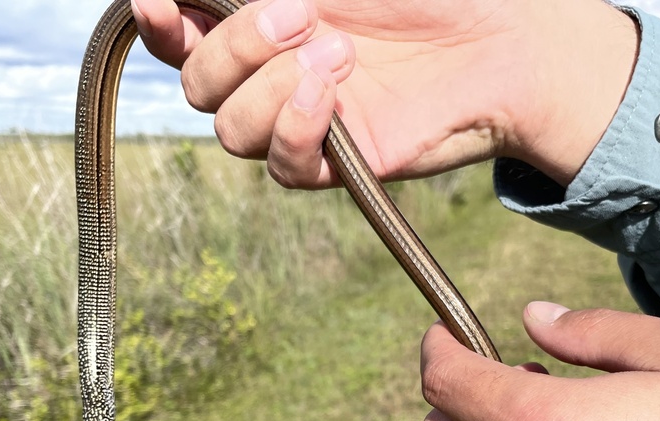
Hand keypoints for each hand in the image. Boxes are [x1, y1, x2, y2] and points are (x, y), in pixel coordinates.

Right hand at [130, 0, 637, 187]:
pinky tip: (333, 95)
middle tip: (299, 12)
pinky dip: (295, 128)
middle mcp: (269, 72)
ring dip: (270, 86)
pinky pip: (281, 166)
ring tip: (341, 53)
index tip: (166, 1)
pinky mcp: (333, 162)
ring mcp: (297, 119)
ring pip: (229, 129)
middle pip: (196, 84)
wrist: (500, 37)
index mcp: (258, 21)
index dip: (159, 20)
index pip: (178, 34)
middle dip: (235, 45)